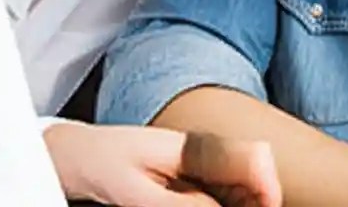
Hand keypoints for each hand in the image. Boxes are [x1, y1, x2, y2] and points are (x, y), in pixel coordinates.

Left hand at [45, 122, 280, 206]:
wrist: (77, 154)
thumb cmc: (100, 163)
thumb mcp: (135, 194)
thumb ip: (180, 204)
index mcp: (195, 147)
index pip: (255, 158)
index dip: (269, 189)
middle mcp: (204, 151)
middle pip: (256, 177)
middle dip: (257, 201)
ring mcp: (201, 164)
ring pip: (243, 189)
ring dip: (241, 204)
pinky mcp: (193, 177)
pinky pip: (223, 195)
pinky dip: (225, 204)